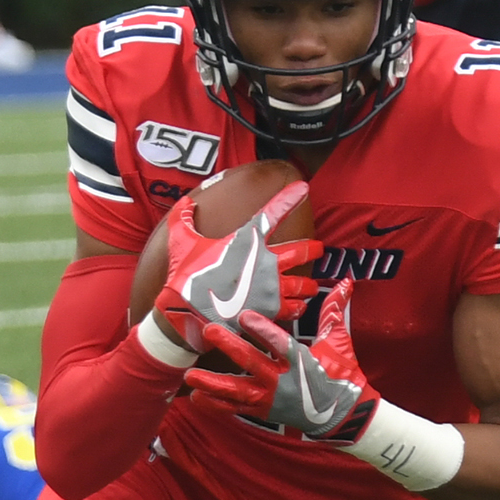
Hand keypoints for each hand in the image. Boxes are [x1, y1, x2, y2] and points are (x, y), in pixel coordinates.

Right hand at [152, 182, 321, 350]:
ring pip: (301, 283)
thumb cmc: (184, 275)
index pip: (272, 214)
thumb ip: (183, 218)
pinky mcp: (269, 310)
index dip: (288, 198)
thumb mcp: (180, 240)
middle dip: (312, 248)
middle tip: (319, 248)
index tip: (303, 187)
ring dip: (307, 283)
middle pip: (300, 250)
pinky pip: (292, 308)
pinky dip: (297, 306)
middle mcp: (264, 261)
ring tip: (310, 285)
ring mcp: (270, 287)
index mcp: (246, 240)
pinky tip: (299, 306)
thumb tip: (185, 203)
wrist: (186, 311)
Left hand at [185, 278, 378, 441]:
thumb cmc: (341, 374)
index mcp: (301, 361)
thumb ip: (333, 311)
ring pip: (238, 391)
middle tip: (209, 331)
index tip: (244, 315)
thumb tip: (346, 282)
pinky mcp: (264, 412)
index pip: (280, 343)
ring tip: (190, 375)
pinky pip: (236, 409)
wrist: (344, 416)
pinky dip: (216, 405)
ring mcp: (272, 399)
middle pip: (252, 362)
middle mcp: (283, 381)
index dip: (263, 330)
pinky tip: (195, 397)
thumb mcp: (338, 342)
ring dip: (213, 383)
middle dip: (230, 346)